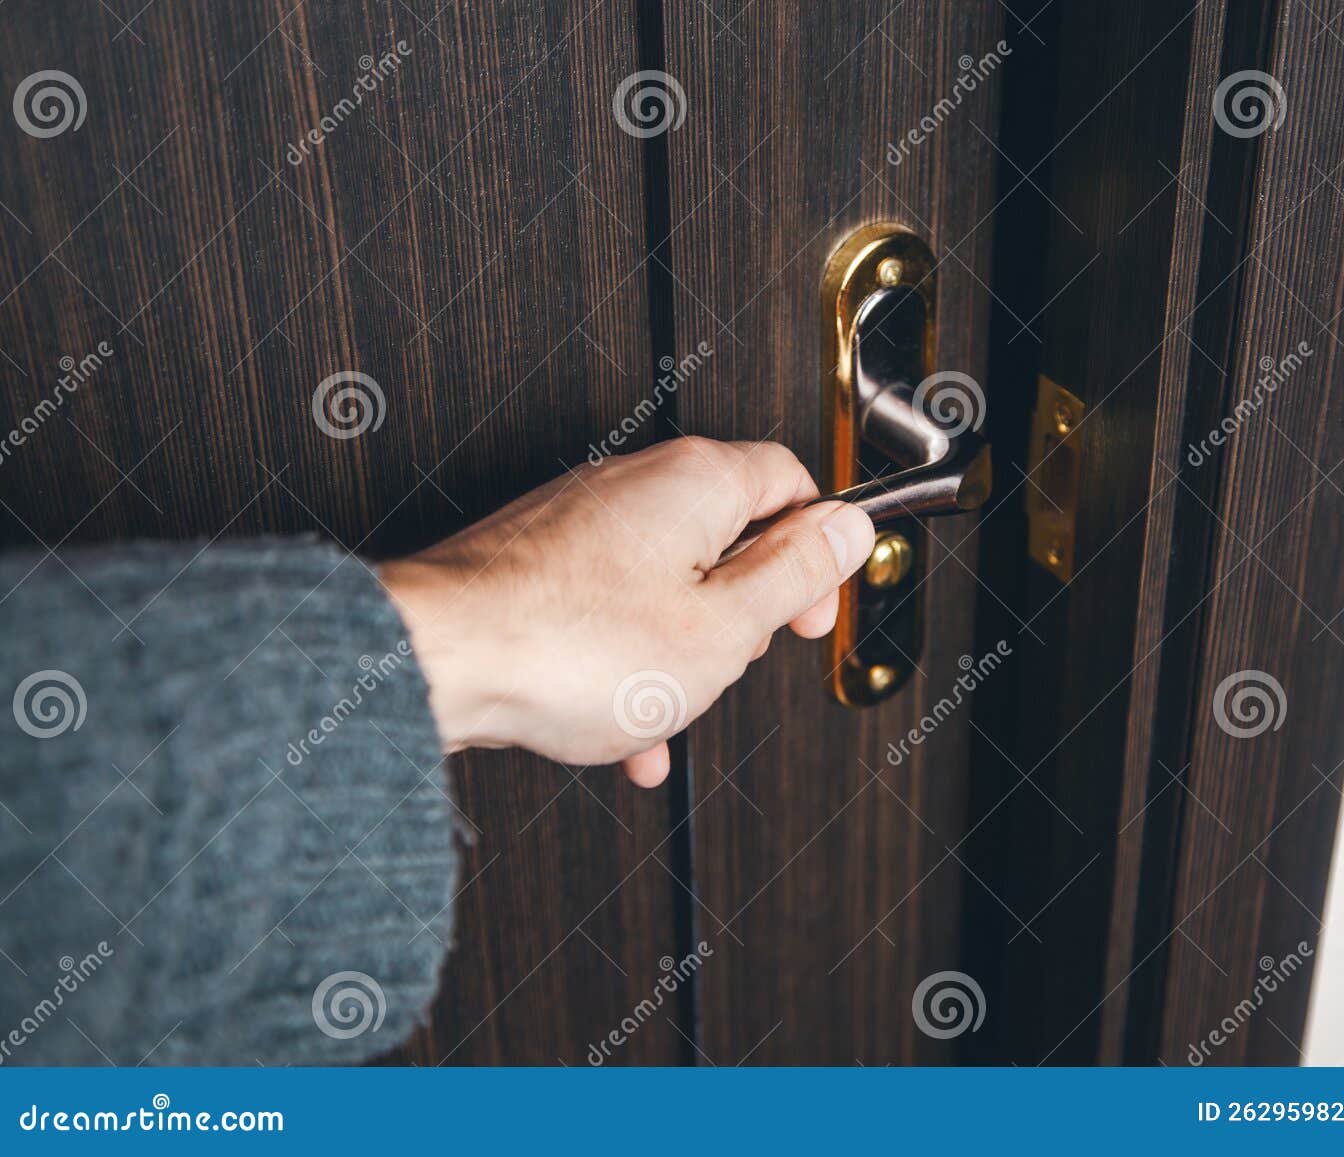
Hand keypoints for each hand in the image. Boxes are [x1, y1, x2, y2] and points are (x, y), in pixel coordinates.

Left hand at [379, 437, 875, 786]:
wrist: (436, 662)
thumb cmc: (568, 646)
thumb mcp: (724, 627)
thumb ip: (795, 574)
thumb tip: (847, 531)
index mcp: (696, 483)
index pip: (791, 481)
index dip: (818, 548)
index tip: (814, 605)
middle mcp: (634, 486)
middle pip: (726, 533)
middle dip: (742, 609)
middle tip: (739, 658)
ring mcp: (579, 524)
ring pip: (665, 586)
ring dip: (681, 655)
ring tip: (671, 708)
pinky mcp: (537, 566)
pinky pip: (607, 614)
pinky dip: (626, 668)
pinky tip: (622, 732)